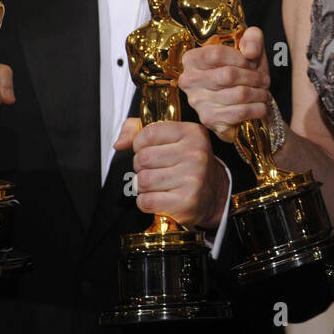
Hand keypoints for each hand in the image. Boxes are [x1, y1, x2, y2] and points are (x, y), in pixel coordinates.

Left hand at [113, 118, 228, 229]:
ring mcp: (193, 179)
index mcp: (192, 133)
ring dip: (144, 187)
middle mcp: (195, 154)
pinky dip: (147, 202)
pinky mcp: (186, 202)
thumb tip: (119, 144)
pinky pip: (146, 201)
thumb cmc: (187, 164)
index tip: (152, 150)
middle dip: (142, 167)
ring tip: (160, 185)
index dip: (141, 145)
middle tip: (157, 171)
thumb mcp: (170, 138)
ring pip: (142, 181)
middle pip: (142, 159)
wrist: (213, 195)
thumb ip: (138, 130)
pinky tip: (161, 198)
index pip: (148, 134)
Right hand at [178, 27, 271, 144]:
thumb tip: (251, 51)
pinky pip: (239, 112)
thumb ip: (252, 37)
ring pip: (238, 94)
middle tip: (265, 80)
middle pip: (228, 75)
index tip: (252, 62)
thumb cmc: (242, 70)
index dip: (240, 58)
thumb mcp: (249, 47)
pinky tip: (261, 105)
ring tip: (265, 92)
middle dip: (254, 77)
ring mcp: (197, 101)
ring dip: (259, 94)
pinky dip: (257, 108)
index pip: (216, 54)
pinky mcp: (209, 119)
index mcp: (192, 59)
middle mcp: (189, 80)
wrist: (242, 99)